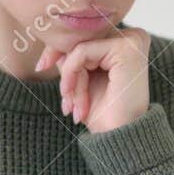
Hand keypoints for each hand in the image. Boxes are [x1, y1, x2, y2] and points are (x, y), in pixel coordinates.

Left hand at [34, 27, 151, 132]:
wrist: (120, 138)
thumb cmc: (104, 114)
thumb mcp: (82, 79)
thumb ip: (71, 56)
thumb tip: (52, 38)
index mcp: (126, 42)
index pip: (85, 36)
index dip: (59, 52)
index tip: (41, 67)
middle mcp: (132, 37)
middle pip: (81, 38)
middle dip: (65, 69)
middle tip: (63, 98)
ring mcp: (131, 40)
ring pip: (79, 47)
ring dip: (70, 79)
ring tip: (74, 106)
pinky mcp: (126, 49)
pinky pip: (81, 52)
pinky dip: (71, 75)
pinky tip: (74, 98)